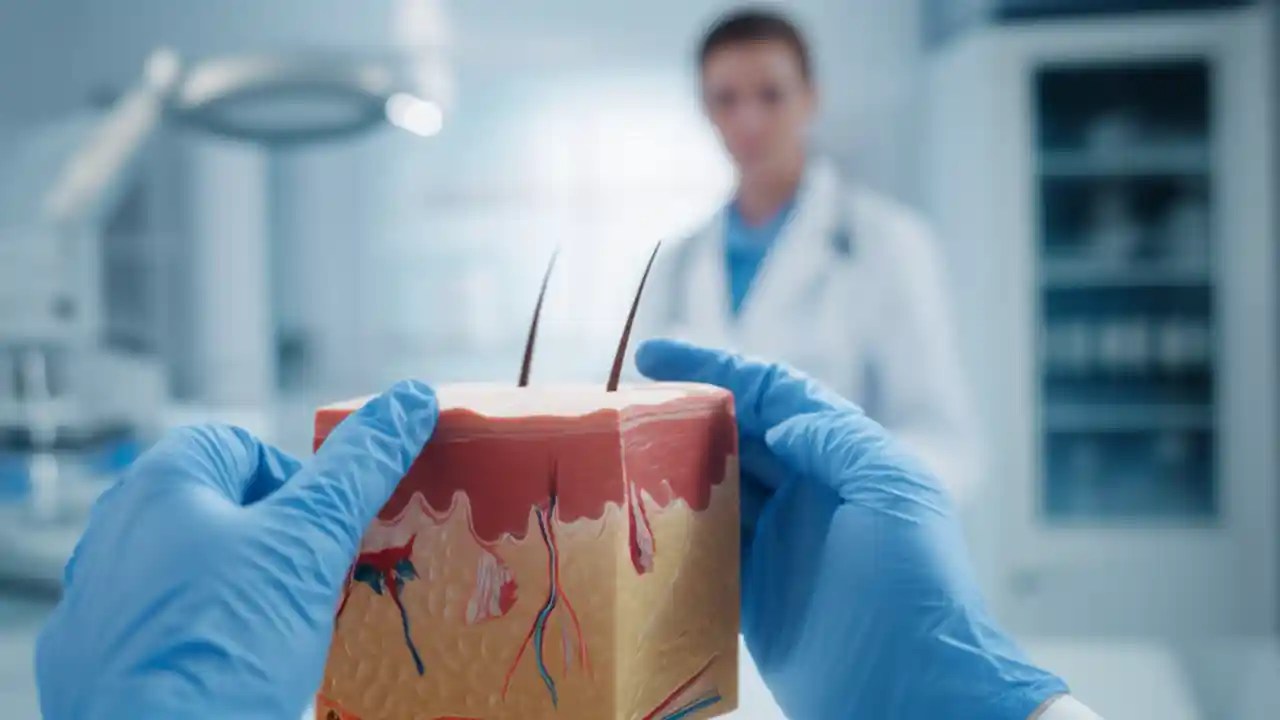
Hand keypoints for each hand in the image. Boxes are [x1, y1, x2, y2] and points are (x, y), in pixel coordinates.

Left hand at [36, 381, 438, 719]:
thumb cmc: (223, 642)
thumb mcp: (308, 543)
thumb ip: (359, 468)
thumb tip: (410, 398)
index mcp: (160, 484)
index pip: (241, 448)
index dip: (296, 487)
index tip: (323, 537)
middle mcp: (117, 534)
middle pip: (222, 513)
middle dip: (277, 546)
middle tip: (313, 589)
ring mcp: (102, 604)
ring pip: (198, 576)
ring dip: (247, 596)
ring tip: (279, 638)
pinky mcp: (98, 664)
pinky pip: (171, 632)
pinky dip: (210, 643)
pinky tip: (237, 673)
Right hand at [636, 339, 1066, 719]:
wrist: (916, 693)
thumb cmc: (919, 589)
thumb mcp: (893, 492)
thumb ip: (838, 441)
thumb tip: (782, 420)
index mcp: (842, 459)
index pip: (773, 394)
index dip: (716, 367)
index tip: (653, 357)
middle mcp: (807, 493)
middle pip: (735, 436)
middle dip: (684, 416)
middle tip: (623, 410)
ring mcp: (780, 545)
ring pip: (714, 490)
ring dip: (671, 473)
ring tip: (619, 459)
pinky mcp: (756, 596)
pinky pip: (706, 553)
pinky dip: (674, 535)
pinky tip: (639, 524)